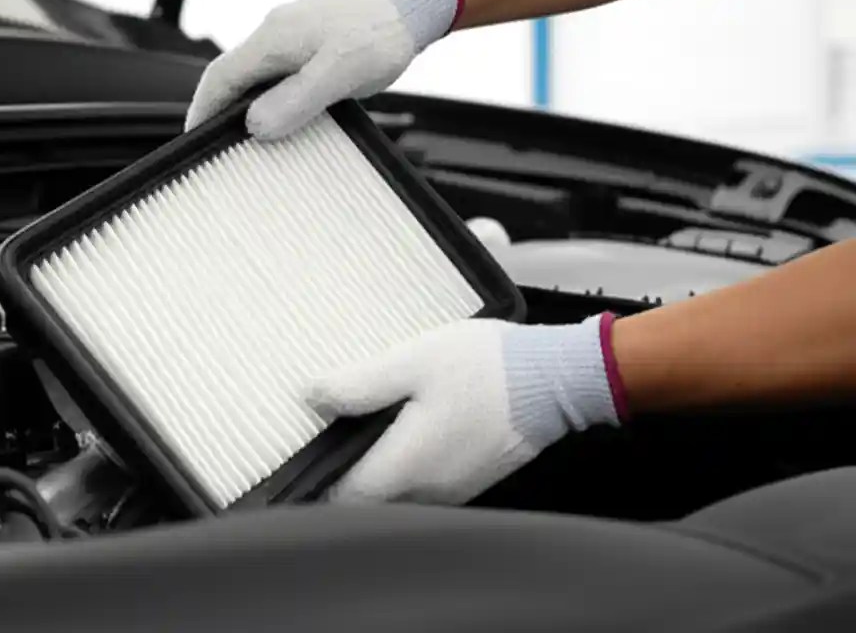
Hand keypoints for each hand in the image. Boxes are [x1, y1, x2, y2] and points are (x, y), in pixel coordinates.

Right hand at [185, 0, 462, 139]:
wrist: (414, 6)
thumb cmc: (381, 33)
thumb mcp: (339, 73)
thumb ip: (296, 100)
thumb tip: (256, 125)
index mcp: (274, 38)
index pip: (221, 76)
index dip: (202, 109)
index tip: (194, 137)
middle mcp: (276, 33)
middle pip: (233, 76)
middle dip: (220, 110)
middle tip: (216, 145)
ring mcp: (293, 36)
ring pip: (256, 75)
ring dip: (247, 104)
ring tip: (246, 138)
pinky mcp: (310, 43)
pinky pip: (277, 72)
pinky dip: (271, 96)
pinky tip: (282, 115)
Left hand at [304, 315, 624, 504]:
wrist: (558, 378)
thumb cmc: (487, 367)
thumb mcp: (412, 362)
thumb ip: (359, 384)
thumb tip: (313, 397)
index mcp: (406, 467)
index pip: (345, 498)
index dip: (319, 482)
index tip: (305, 456)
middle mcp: (428, 491)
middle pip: (370, 500)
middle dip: (347, 475)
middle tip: (330, 436)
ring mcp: (454, 490)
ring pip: (399, 495)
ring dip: (380, 471)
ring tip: (366, 430)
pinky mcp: (472, 480)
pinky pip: (427, 485)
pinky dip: (409, 467)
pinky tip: (409, 431)